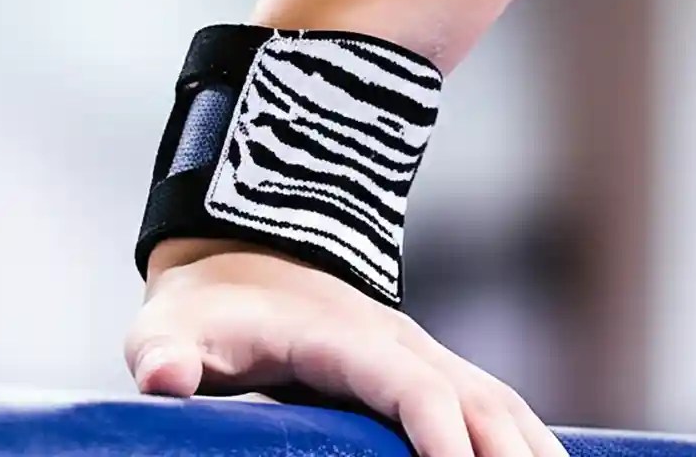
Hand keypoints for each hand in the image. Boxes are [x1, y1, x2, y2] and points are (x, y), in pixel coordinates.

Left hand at [125, 239, 566, 456]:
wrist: (245, 258)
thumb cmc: (207, 310)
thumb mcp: (171, 326)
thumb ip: (163, 351)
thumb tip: (162, 378)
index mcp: (344, 338)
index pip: (411, 386)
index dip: (441, 432)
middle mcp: (400, 343)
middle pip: (479, 400)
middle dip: (509, 456)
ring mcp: (422, 355)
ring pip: (501, 404)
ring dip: (533, 451)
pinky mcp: (430, 371)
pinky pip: (495, 407)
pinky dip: (528, 441)